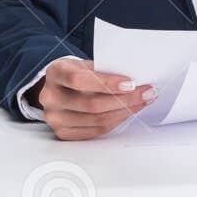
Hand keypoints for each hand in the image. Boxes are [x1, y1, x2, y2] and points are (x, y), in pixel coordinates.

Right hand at [31, 57, 155, 139]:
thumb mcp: (86, 63)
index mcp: (55, 73)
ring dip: (125, 111)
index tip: (131, 82)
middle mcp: (50, 97)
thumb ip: (105, 70)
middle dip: (125, 99)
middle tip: (146, 93)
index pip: (79, 79)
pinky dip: (116, 121)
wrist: (60, 86)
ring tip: (142, 102)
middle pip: (91, 104)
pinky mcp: (63, 132)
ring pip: (96, 120)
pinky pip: (95, 131)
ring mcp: (55, 118)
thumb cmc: (76, 72)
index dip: (107, 83)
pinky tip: (127, 112)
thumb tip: (136, 80)